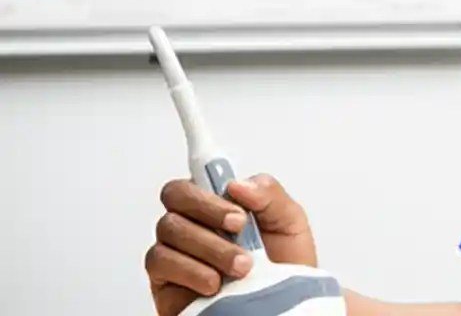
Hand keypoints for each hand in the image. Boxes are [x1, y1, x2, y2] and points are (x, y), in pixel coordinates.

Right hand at [144, 174, 318, 315]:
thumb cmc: (285, 266)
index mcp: (223, 202)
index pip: (199, 173)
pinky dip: (190, 270)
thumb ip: (269, 196)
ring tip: (241, 266)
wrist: (283, 307)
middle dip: (209, 209)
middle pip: (177, 194)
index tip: (233, 198)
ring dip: (209, 246)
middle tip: (240, 227)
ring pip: (170, 228)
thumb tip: (236, 184)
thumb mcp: (290, 224)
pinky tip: (214, 282)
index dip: (204, 168)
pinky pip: (161, 261)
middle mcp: (196, 221)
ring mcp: (178, 249)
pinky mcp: (166, 280)